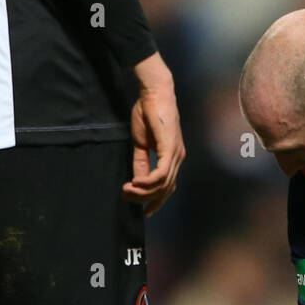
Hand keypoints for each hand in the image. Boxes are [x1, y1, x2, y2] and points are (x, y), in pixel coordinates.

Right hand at [123, 53, 184, 215]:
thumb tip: (138, 181)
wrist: (153, 93)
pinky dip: (148, 182)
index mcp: (173, 158)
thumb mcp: (141, 143)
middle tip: (126, 197)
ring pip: (163, 185)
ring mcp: (176, 155)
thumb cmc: (147, 113)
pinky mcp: (170, 149)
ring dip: (143, 191)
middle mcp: (178, 159)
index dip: (156, 201)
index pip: (168, 187)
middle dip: (144, 198)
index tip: (144, 212)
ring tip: (127, 190)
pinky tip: (136, 183)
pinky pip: (162, 174)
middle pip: (165, 190)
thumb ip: (141, 162)